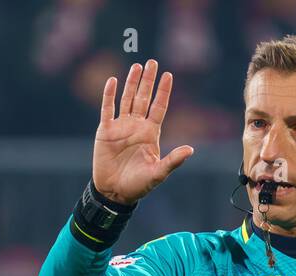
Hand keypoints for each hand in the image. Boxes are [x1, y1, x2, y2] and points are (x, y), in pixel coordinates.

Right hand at [94, 59, 193, 205]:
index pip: (159, 107)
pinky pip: (107, 108)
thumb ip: (173, 160)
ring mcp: (120, 127)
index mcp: (151, 133)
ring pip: (127, 99)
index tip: (169, 75)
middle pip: (144, 98)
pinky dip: (109, 95)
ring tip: (137, 66)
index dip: (164, 92)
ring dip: (131, 83)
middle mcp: (137, 126)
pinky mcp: (105, 131)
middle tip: (152, 62)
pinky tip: (113, 81)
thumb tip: (191, 150)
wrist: (114, 192)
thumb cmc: (139, 185)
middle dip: (148, 81)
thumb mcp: (158, 173)